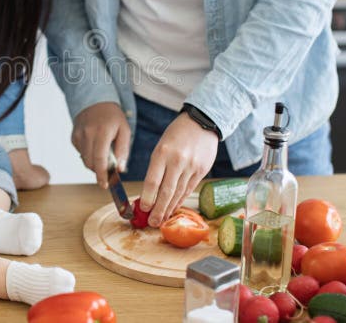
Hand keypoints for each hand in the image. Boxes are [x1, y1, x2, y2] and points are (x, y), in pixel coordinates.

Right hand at [71, 102, 131, 188]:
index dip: (102, 174)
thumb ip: (123, 150)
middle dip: (99, 171)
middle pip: (90, 162)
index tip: (105, 185)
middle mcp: (87, 133)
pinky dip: (88, 155)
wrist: (95, 101)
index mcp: (102, 131)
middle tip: (108, 171)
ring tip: (103, 154)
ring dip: (94, 163)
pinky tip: (94, 146)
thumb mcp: (124, 130)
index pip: (99, 158)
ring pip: (84, 159)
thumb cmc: (113, 117)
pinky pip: (81, 153)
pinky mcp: (73, 136)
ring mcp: (78, 134)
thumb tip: (121, 169)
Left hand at [140, 112, 218, 226]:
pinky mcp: (202, 171)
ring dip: (169, 209)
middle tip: (151, 223)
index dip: (147, 198)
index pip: (152, 181)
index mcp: (162, 153)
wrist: (202, 122)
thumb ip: (156, 167)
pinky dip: (180, 201)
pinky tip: (174, 209)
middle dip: (158, 210)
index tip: (142, 209)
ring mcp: (191, 167)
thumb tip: (149, 192)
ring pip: (178, 193)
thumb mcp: (161, 146)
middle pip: (166, 192)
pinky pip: (189, 190)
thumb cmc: (176, 135)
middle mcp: (177, 161)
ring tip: (161, 220)